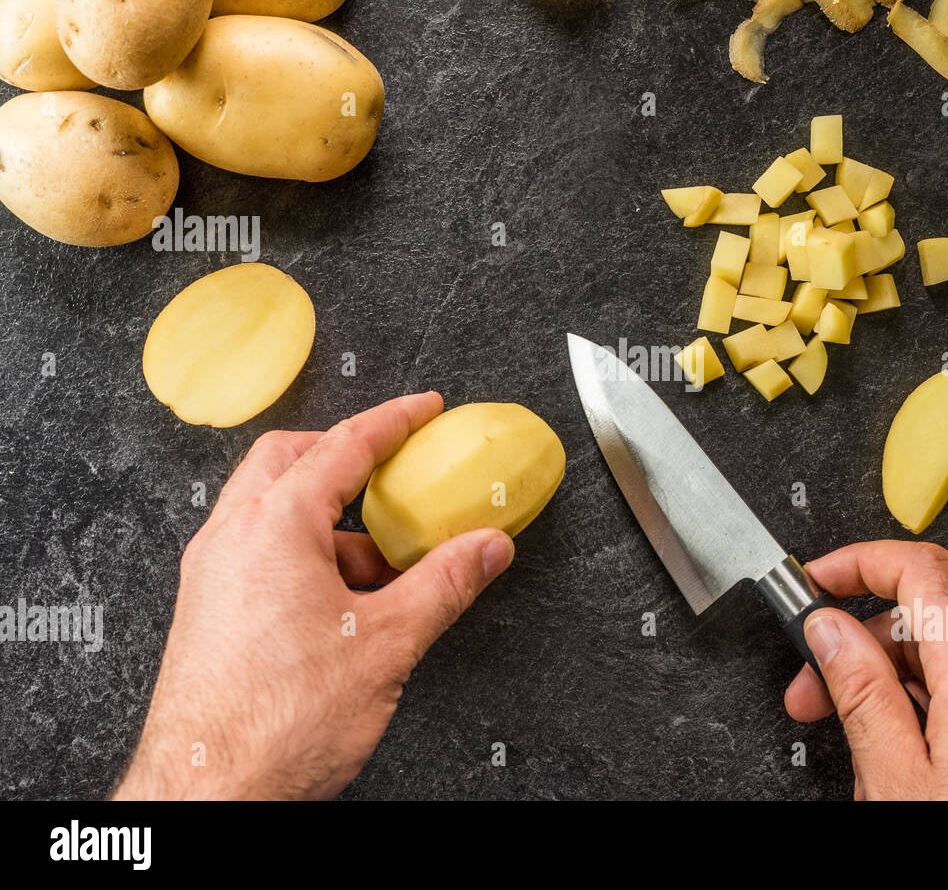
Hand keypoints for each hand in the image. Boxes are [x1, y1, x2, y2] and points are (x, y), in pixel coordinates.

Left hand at [113, 392, 514, 799]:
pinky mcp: (209, 610)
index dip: (393, 421)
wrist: (211, 792)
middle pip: (288, 459)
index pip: (343, 446)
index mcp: (274, 526)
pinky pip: (259, 551)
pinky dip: (305, 552)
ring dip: (330, 517)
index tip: (422, 409)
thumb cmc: (278, 721)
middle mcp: (231, 538)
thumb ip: (445, 583)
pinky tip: (345, 601)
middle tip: (393, 467)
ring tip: (385, 561)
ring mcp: (212, 574)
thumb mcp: (388, 642)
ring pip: (270, 509)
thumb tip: (484, 548)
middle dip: (344, 454)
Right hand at [786, 541, 947, 799]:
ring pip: (947, 664)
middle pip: (926, 621)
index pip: (920, 569)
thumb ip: (861, 692)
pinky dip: (926, 712)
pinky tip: (901, 765)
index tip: (814, 583)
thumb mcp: (897, 781)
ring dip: (888, 687)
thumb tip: (831, 630)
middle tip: (810, 691)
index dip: (857, 563)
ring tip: (855, 749)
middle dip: (858, 646)